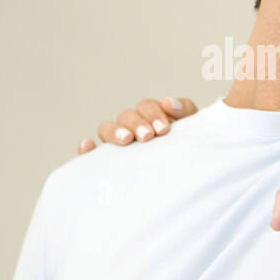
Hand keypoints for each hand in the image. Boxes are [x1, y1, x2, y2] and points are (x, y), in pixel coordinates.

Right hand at [77, 96, 196, 154]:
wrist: (190, 176)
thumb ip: (185, 111)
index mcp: (151, 117)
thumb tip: (169, 103)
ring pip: (107, 128)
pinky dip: (87, 148)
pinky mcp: (108, 163)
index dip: (153, 114)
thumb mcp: (193, 128)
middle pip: (126, 116)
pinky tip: (88, 146)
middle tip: (148, 136)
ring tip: (126, 140)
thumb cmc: (188, 149)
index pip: (146, 107)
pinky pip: (91, 154)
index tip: (164, 129)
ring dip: (114, 131)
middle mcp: (133, 128)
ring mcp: (118, 144)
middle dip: (136, 123)